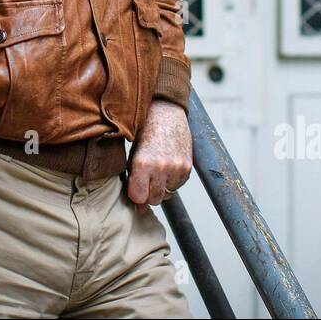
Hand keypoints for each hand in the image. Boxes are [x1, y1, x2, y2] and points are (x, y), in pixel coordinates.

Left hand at [125, 99, 191, 214]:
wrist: (166, 111)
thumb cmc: (144, 131)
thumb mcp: (133, 153)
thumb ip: (134, 180)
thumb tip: (140, 208)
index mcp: (143, 163)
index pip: (138, 197)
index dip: (135, 195)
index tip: (135, 189)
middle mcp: (161, 168)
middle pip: (154, 200)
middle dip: (148, 194)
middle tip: (146, 180)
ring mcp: (177, 168)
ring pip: (167, 194)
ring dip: (161, 187)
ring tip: (157, 169)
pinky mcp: (187, 167)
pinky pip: (178, 185)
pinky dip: (172, 180)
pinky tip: (167, 165)